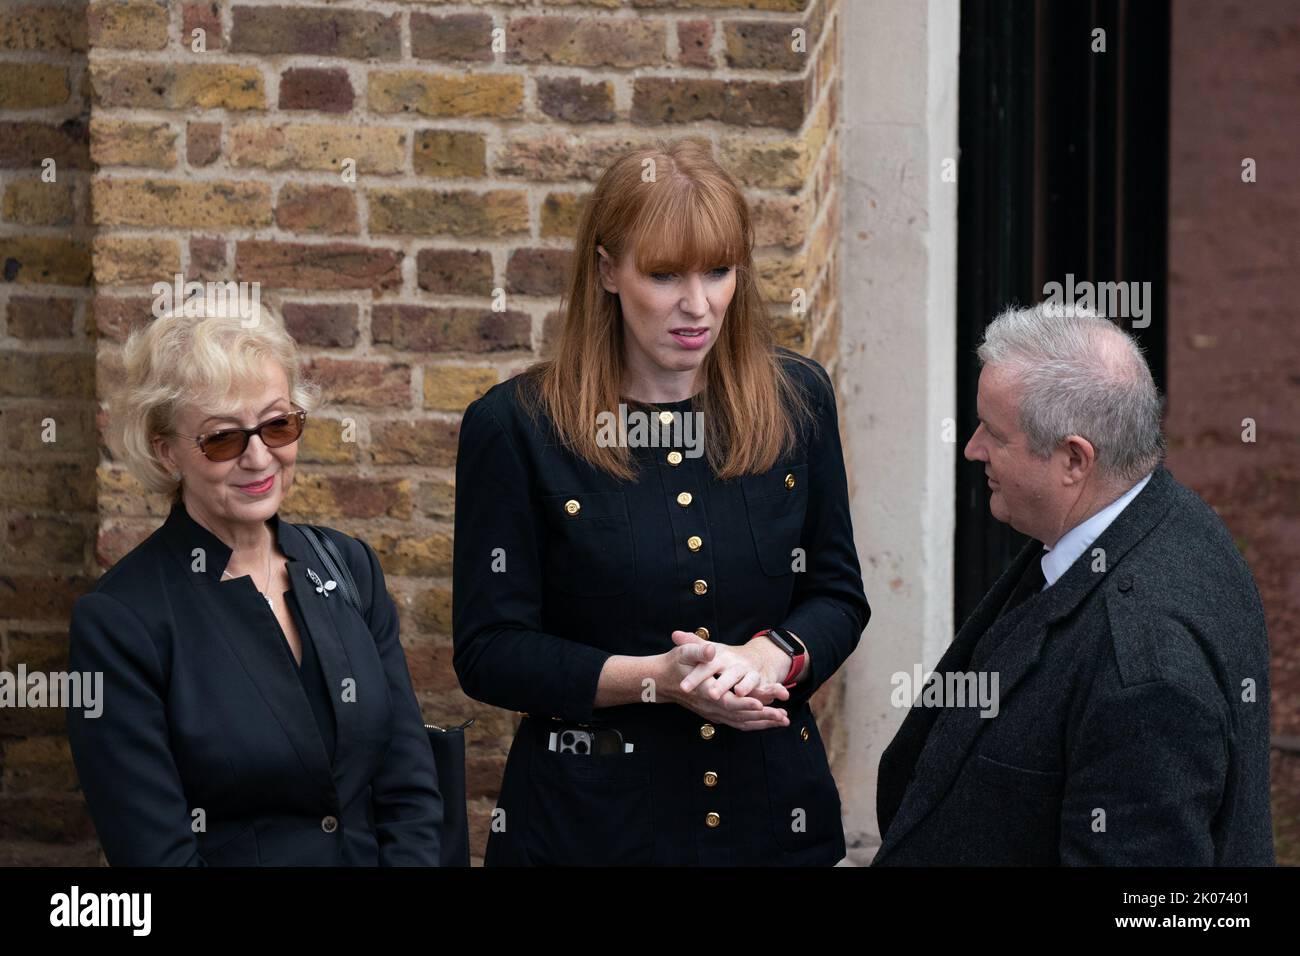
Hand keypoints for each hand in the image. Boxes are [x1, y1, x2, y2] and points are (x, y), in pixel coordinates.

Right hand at [656, 631, 789, 731]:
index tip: (761, 703)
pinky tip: (769, 723)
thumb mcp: (683, 652)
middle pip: (740, 715)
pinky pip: (737, 723)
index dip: (744, 702)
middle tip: (783, 716)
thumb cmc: (674, 664)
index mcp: (705, 692)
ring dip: (763, 723)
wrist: (661, 681)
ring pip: (741, 722)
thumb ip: (697, 650)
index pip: (727, 701)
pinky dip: (755, 724)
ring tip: (784, 721)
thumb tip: (709, 649)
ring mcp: (713, 713)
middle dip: (763, 716)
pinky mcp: (716, 715)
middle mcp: (710, 707)